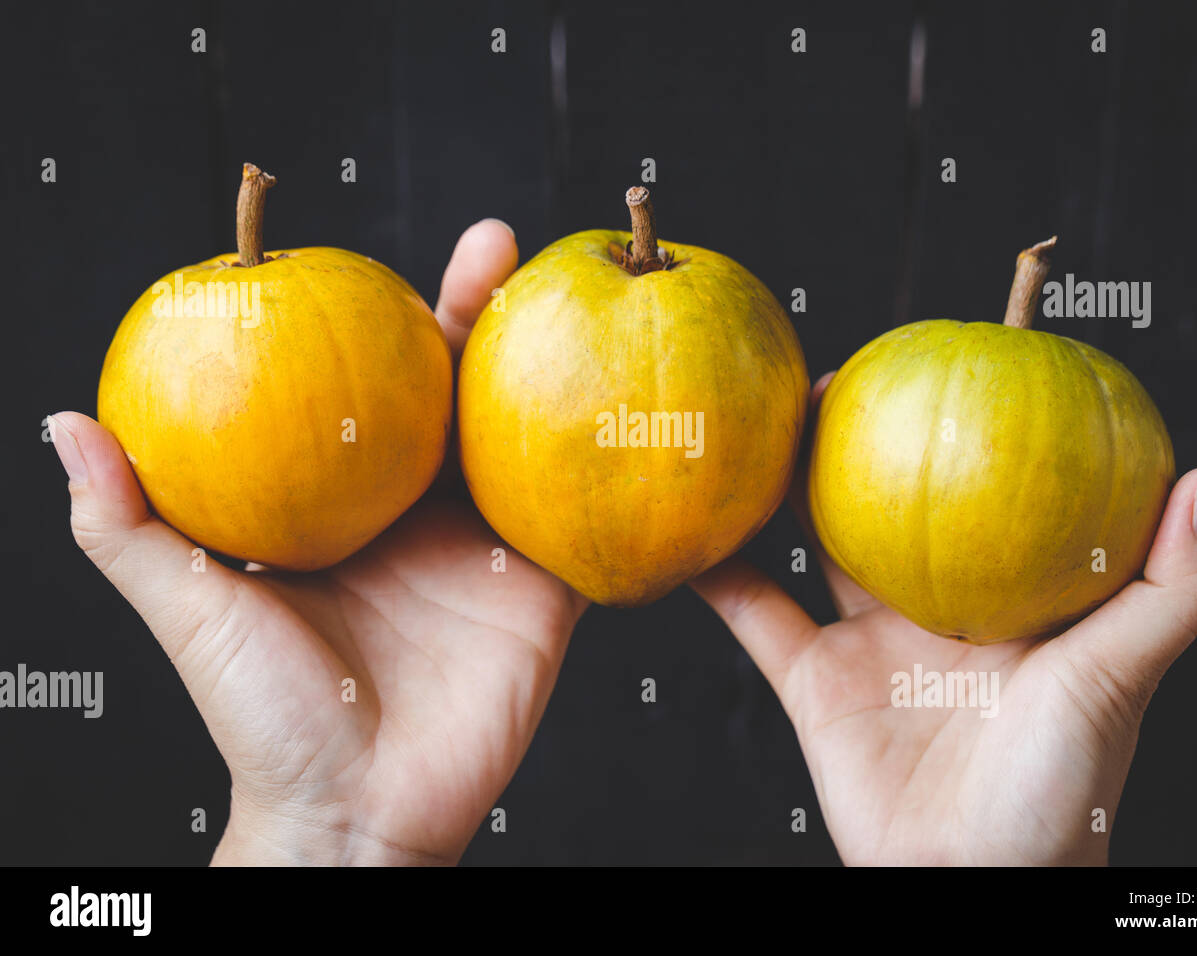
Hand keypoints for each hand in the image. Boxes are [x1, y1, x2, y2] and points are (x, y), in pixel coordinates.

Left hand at [51, 221, 587, 864]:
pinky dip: (605, 460)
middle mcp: (421, 515)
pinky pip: (581, 514)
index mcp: (346, 506)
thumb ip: (130, 523)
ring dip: (550, 365)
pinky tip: (622, 396)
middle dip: (480, 314)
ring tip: (564, 292)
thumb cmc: (263, 719)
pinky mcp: (548, 588)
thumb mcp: (192, 608)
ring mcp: (490, 547)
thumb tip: (66, 425)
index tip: (372, 260)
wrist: (357, 814)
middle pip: (456, 396)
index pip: (366, 394)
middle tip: (498, 240)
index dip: (376, 325)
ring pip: (525, 437)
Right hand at [692, 375, 1196, 864]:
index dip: (958, 431)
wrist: (974, 879)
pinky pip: (755, 617)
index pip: (979, 493)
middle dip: (861, 443)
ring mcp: (868, 643)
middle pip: (887, 505)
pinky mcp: (813, 684)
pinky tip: (693, 531)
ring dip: (783, 489)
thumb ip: (1175, 587)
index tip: (938, 364)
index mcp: (1004, 598)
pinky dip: (719, 577)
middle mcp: (933, 609)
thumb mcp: (1125, 674)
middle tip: (832, 378)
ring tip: (754, 425)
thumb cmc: (1065, 788)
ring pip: (814, 544)